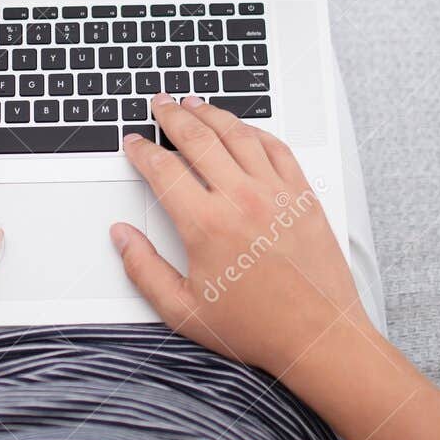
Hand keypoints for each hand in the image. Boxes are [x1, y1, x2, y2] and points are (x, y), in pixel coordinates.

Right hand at [110, 94, 372, 378]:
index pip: (163, 170)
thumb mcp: (184, 311)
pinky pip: (276, 148)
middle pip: (198, 138)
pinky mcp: (302, 196)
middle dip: (173, 116)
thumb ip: (144, 270)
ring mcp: (276, 193)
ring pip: (237, 134)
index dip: (143, 151)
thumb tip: (122, 237)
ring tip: (194, 102)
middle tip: (160, 104)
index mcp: (206, 225)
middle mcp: (241, 199)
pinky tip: (242, 128)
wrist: (317, 336)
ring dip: (211, 113)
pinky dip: (255, 131)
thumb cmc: (256, 328)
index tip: (134, 143)